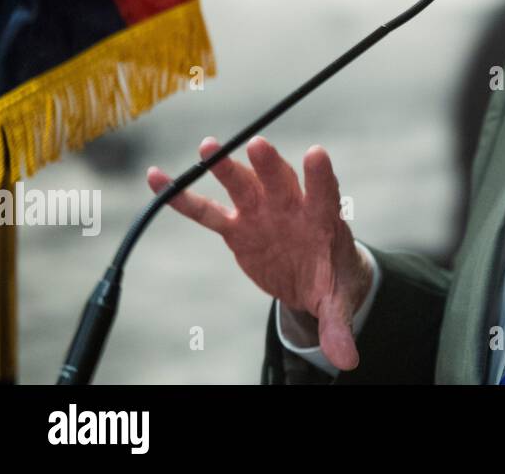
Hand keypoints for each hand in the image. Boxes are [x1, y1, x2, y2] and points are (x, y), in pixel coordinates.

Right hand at [146, 136, 371, 370]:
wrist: (314, 276)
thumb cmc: (332, 279)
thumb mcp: (337, 303)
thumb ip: (338, 326)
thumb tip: (348, 360)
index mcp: (322, 220)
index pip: (325, 193)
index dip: (320, 175)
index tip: (316, 154)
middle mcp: (291, 208)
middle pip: (280, 181)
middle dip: (268, 165)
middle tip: (257, 145)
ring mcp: (261, 213)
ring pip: (242, 186)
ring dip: (225, 167)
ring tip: (207, 147)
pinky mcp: (236, 228)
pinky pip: (206, 211)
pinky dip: (182, 196)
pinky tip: (157, 178)